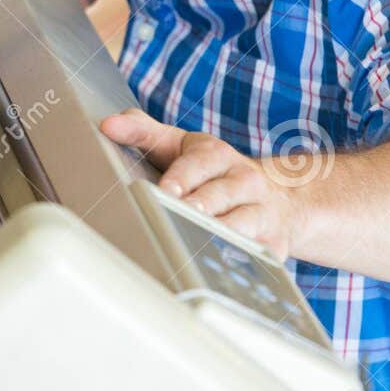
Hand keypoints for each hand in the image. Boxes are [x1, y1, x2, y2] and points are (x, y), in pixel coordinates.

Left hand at [100, 108, 303, 259]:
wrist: (280, 199)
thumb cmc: (214, 173)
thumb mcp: (181, 147)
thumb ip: (145, 133)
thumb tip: (109, 124)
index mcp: (217, 155)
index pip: (198, 162)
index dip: (181, 177)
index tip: (166, 190)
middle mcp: (243, 180)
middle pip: (219, 193)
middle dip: (199, 205)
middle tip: (181, 213)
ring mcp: (261, 212)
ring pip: (242, 224)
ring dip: (220, 233)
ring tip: (197, 240)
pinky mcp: (272, 244)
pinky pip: (259, 255)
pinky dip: (243, 259)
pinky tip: (224, 266)